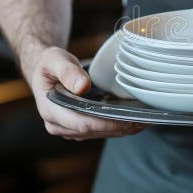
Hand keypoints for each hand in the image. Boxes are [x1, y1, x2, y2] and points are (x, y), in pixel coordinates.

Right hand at [27, 46, 147, 139]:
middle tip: (146, 119)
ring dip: (123, 129)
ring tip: (146, 120)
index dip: (107, 123)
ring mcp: (69, 130)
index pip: (82, 123)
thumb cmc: (50, 64)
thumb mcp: (54, 59)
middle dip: (120, 127)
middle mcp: (59, 125)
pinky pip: (102, 131)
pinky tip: (136, 120)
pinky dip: (120, 127)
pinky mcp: (80, 129)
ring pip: (101, 134)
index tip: (128, 118)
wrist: (46, 72)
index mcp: (50, 111)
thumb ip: (67, 71)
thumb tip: (82, 87)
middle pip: (94, 131)